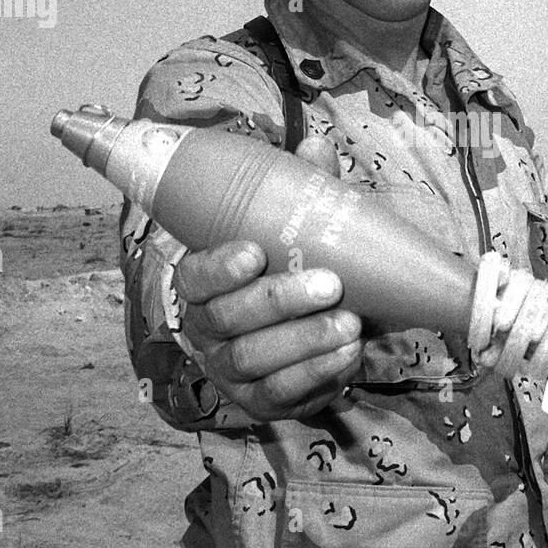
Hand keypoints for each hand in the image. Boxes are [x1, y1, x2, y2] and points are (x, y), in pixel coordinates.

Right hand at [173, 136, 362, 422]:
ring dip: (305, 340)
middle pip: (228, 318)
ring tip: (352, 325)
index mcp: (205, 284)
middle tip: (331, 285)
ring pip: (254, 359)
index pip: (195, 276)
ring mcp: (229, 370)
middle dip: (280, 301)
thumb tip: (314, 145)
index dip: (220, 266)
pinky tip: (349, 355)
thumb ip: (301, 192)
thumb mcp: (296, 232)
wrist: (316, 335)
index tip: (255, 252)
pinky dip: (317, 374)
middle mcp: (207, 329)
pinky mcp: (260, 403)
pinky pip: (282, 393)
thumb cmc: (295, 273)